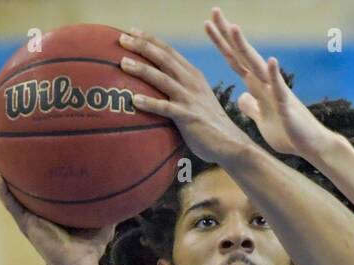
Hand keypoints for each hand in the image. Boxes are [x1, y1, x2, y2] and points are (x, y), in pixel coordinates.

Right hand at [0, 156, 112, 264]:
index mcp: (51, 208)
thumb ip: (108, 202)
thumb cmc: (90, 246)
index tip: (32, 149)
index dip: (34, 169)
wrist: (79, 263)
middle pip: (20, 184)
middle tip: (4, 145)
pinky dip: (1, 188)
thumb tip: (122, 184)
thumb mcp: (102, 218)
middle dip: (11, 166)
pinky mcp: (24, 223)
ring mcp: (28, 215)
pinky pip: (9, 202)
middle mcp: (36, 210)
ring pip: (7, 191)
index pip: (40, 185)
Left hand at [119, 26, 249, 164]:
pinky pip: (166, 108)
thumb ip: (179, 90)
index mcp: (193, 75)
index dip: (149, 39)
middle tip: (122, 39)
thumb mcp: (197, 100)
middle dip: (142, 45)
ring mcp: (190, 99)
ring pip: (162, 79)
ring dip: (142, 69)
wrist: (231, 143)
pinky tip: (135, 100)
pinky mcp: (189, 117)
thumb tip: (154, 90)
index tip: (131, 31)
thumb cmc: (209, 124)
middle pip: (164, 58)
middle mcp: (191, 82)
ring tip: (123, 63)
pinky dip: (150, 103)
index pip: (169, 51)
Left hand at [204, 7, 334, 159]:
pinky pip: (280, 89)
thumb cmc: (288, 133)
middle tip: (214, 11)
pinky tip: (270, 61)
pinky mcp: (287, 106)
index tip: (207, 24)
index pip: (235, 60)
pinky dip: (274, 75)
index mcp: (257, 86)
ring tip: (233, 28)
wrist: (311, 146)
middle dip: (227, 35)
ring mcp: (277, 92)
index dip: (221, 43)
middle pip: (242, 55)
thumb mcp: (262, 121)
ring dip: (245, 47)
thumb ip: (252, 107)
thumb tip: (241, 97)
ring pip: (257, 66)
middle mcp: (266, 83)